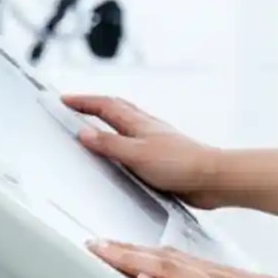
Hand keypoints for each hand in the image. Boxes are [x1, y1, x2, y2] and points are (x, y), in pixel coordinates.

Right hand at [64, 95, 225, 207]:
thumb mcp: (137, 155)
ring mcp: (155, 141)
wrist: (212, 178)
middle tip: (75, 105)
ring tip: (94, 121)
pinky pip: (134, 141)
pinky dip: (121, 139)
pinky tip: (123, 151)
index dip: (83, 102)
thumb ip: (110, 145)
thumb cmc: (180, 165)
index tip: (64, 99)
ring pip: (126, 123)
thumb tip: (84, 133)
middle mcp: (147, 128)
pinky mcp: (161, 156)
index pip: (105, 106)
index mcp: (139, 123)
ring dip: (108, 118)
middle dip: (93, 105)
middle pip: (116, 109)